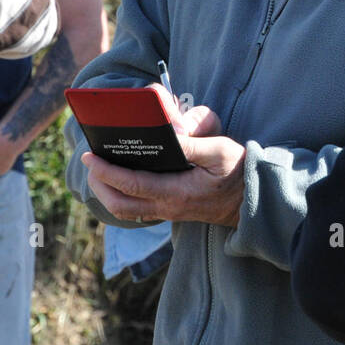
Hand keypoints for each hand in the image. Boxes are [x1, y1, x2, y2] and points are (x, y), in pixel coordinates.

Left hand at [83, 101, 246, 226]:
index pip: (131, 184)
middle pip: (120, 205)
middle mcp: (168, 207)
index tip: (90, 157)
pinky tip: (121, 180)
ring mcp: (169, 212)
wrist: (254, 201)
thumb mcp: (220, 150)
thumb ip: (193, 142)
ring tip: (99, 172)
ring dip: (108, 193)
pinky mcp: (172, 212)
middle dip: (99, 185)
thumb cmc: (238, 172)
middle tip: (90, 164)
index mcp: (176, 192)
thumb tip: (169, 131)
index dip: (106, 171)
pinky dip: (123, 196)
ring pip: (126, 211)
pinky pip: (138, 209)